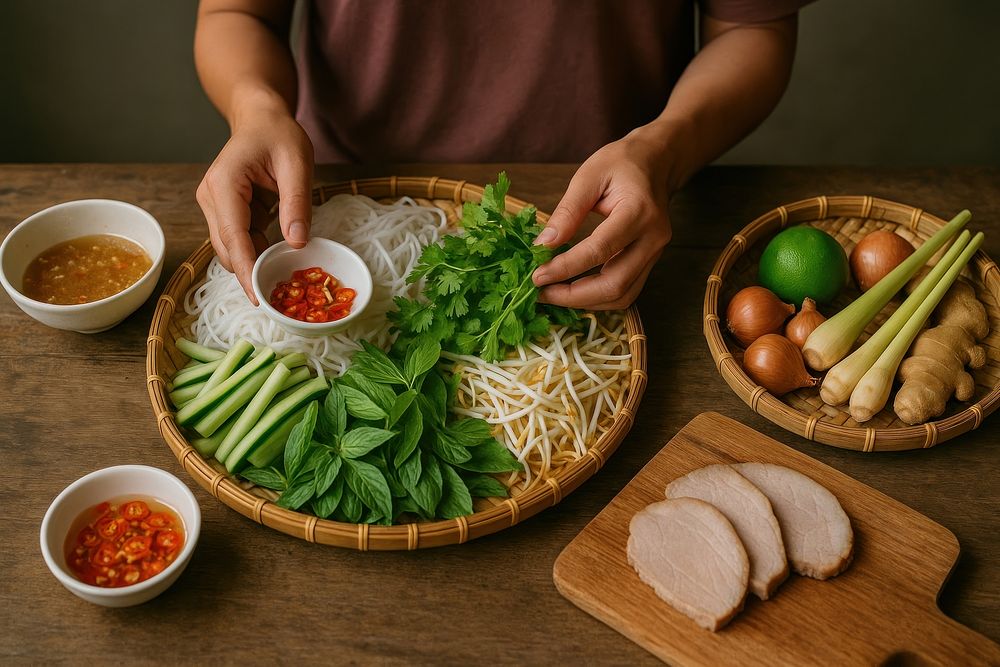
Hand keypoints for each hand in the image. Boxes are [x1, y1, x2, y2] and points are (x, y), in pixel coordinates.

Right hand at [196, 106, 313, 303]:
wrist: (260, 119)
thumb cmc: (278, 135)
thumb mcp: (297, 163)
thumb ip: (296, 202)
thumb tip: (296, 243)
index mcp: (225, 183)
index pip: (233, 236)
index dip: (246, 268)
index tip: (258, 296)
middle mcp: (211, 197)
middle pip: (226, 248)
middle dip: (249, 273)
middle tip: (278, 299)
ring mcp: (214, 205)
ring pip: (231, 248)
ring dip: (254, 263)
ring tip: (281, 282)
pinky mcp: (224, 212)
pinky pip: (239, 240)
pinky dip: (257, 252)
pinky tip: (276, 260)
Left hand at [531, 130, 672, 309]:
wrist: (656, 162)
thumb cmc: (621, 164)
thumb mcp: (589, 176)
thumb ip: (567, 211)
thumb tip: (543, 244)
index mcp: (639, 212)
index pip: (599, 250)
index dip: (566, 268)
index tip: (537, 276)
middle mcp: (653, 238)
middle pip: (615, 284)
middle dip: (575, 296)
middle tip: (542, 293)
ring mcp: (655, 253)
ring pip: (622, 295)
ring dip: (585, 302)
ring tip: (553, 294)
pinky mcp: (650, 262)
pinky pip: (626, 291)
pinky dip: (598, 297)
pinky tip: (573, 291)